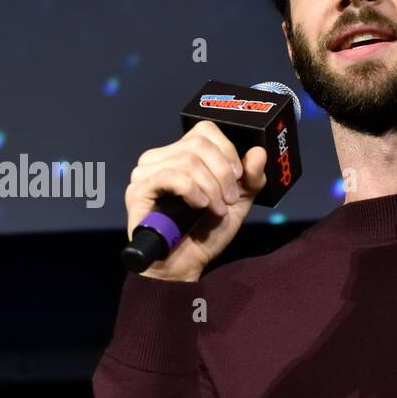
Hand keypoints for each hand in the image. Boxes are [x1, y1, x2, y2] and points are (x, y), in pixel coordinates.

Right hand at [125, 120, 268, 282]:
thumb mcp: (236, 202)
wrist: (183, 266)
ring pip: (187, 159)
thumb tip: (258, 151)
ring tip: (216, 209)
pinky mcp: (138, 189)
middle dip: (222, 173)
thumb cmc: (204, 234)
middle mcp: (160, 158)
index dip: (227, 150)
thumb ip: (250, 177)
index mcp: (181, 155)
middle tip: (229, 199)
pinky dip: (192, 190)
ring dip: (210, 186)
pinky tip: (199, 205)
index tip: (239, 176)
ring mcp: (145, 172)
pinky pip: (170, 176)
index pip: (204, 130)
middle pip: (198, 143)